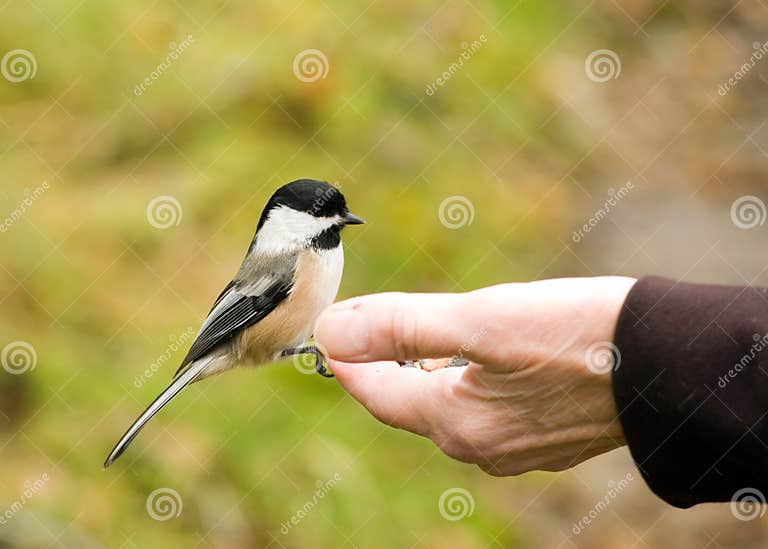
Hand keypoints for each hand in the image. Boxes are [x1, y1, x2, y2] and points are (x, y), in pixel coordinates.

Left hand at [314, 276, 635, 475]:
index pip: (376, 393)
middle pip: (409, 404)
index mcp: (456, 421)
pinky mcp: (546, 435)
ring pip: (448, 408)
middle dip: (384, 366)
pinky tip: (479, 361)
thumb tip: (330, 330)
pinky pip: (485, 411)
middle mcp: (481, 445)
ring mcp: (516, 446)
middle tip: (369, 330)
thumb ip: (402, 326)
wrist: (670, 363)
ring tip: (418, 340)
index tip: (329, 334)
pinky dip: (466, 383)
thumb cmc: (577, 336)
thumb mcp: (481, 321)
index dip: (348, 361)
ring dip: (425, 374)